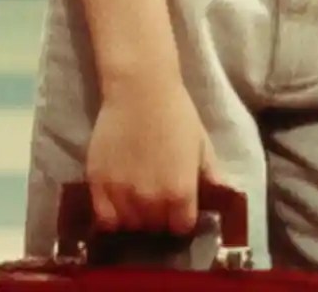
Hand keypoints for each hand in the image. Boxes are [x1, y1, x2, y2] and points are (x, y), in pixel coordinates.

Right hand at [85, 75, 220, 235]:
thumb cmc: (176, 113)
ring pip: (128, 226)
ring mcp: (122, 193)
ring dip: (134, 219)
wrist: (140, 89)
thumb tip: (219, 195)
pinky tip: (116, 204)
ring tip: (136, 203)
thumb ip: (210, 175)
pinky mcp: (98, 183)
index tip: (177, 211)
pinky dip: (110, 216)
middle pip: (154, 229)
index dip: (180, 220)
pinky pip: (103, 217)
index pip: (181, 228)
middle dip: (157, 220)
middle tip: (156, 204)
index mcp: (181, 192)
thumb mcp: (201, 145)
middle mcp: (151, 200)